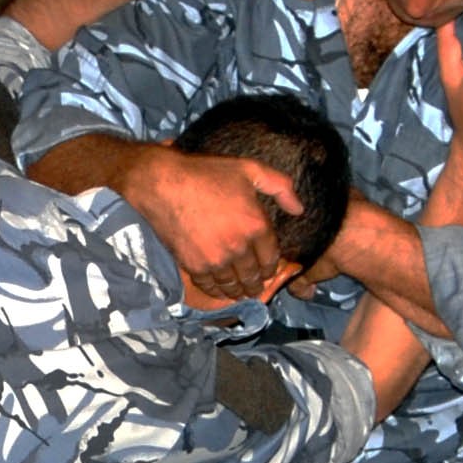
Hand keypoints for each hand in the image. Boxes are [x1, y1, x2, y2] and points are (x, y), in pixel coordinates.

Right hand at [129, 146, 302, 299]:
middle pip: (253, 276)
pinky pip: (210, 287)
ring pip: (233, 286)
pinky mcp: (194, 266)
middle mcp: (239, 248)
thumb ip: (280, 187)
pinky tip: (220, 291)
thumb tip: (299, 209)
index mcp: (256, 226)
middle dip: (257, 283)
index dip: (273, 267)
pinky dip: (217, 292)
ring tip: (241, 292)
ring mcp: (216, 260)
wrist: (164, 184)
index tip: (270, 270)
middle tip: (256, 286)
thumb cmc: (207, 174)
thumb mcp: (249, 169)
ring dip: (239, 291)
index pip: (271, 258)